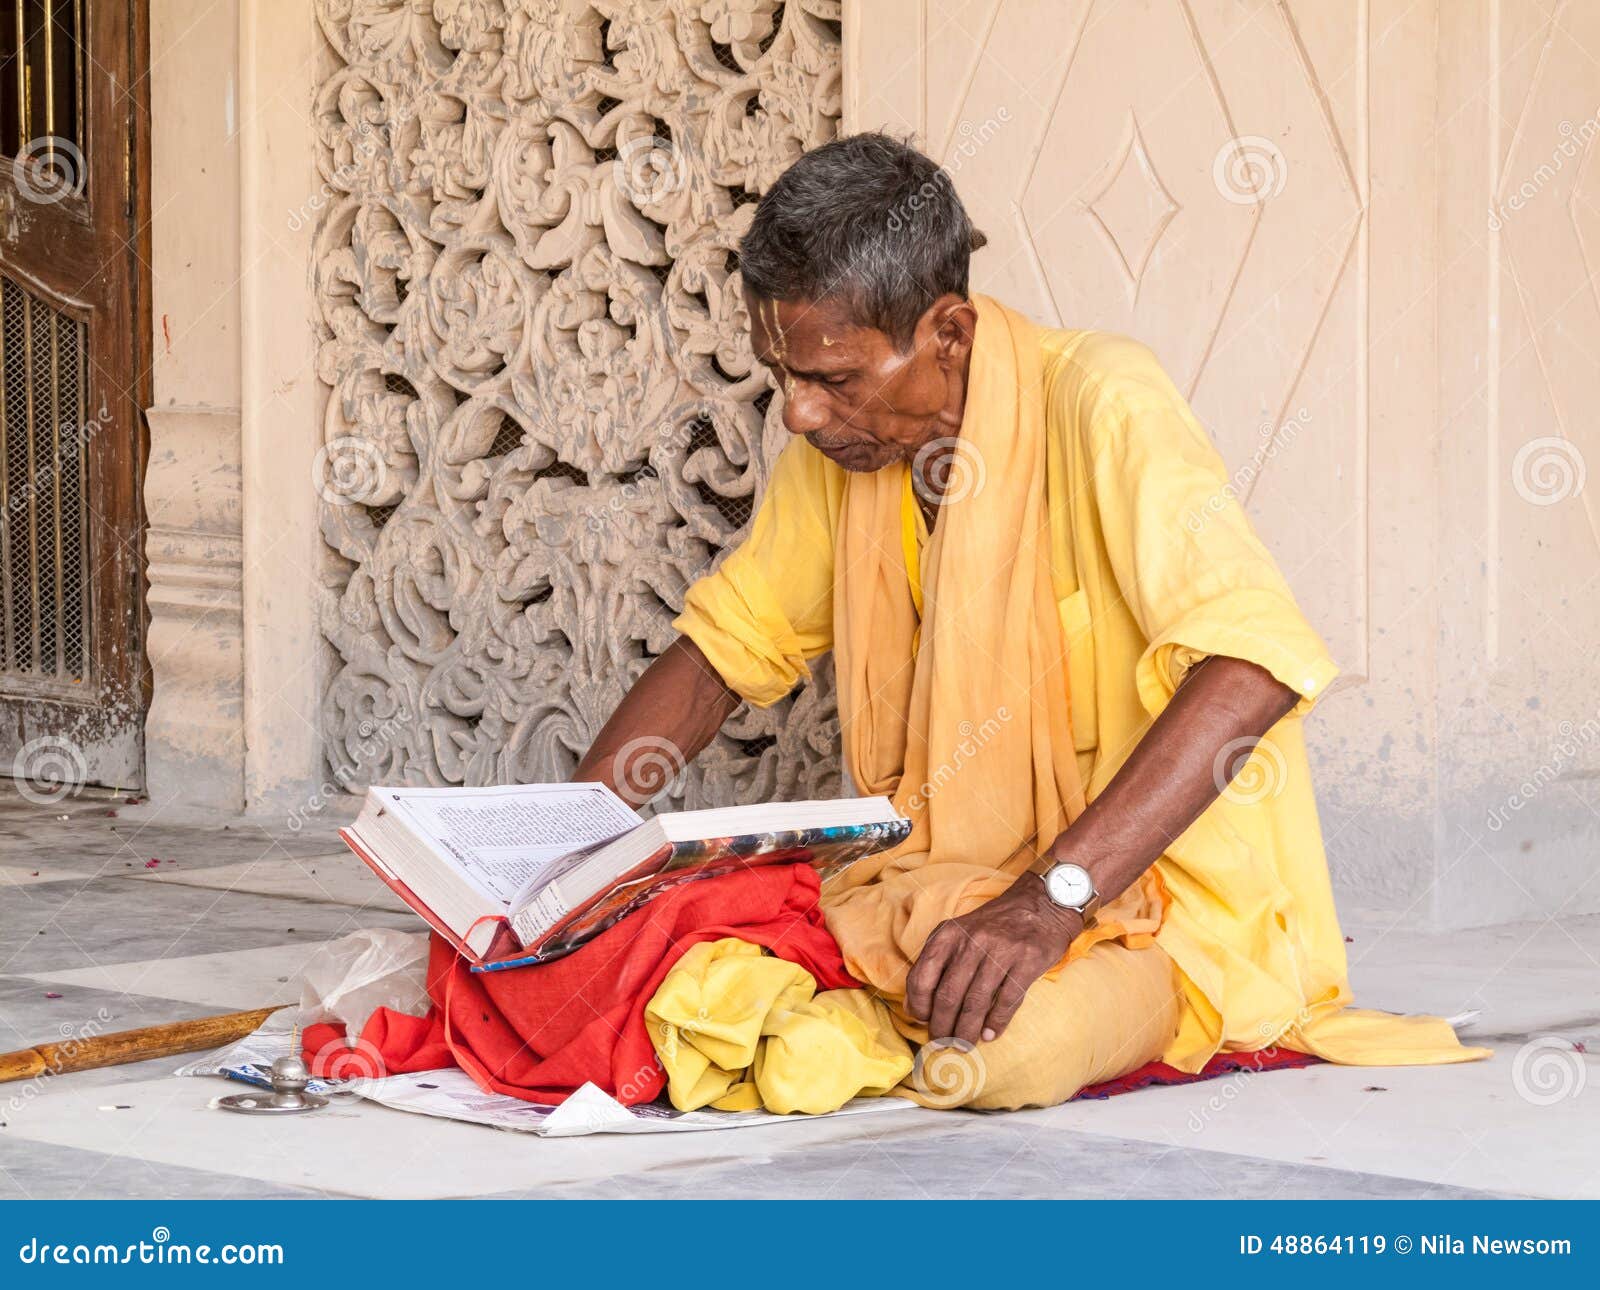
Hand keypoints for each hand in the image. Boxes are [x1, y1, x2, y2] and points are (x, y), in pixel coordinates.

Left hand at [905, 873, 1083, 1045]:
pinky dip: (996, 1023)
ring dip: (967, 1031)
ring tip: (963, 1045)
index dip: (919, 1006)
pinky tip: (990, 1035)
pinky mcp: (1027, 961)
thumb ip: (934, 963)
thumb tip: (914, 1007)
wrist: (1040, 905)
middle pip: (948, 995)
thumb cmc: (993, 925)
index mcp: (948, 934)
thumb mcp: (957, 932)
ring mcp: (1001, 951)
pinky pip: (1007, 1000)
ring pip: (976, 1003)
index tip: (923, 1022)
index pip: (922, 976)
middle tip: (943, 1044)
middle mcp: (972, 941)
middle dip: (942, 1027)